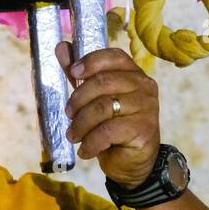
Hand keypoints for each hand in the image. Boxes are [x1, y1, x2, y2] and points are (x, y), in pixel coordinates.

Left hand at [55, 40, 160, 188]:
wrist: (131, 163)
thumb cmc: (112, 126)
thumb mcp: (93, 99)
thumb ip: (79, 75)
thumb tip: (61, 47)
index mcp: (133, 73)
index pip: (114, 57)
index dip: (91, 62)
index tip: (73, 73)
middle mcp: (144, 86)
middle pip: (103, 82)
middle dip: (78, 99)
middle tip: (68, 114)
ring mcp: (147, 107)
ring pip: (104, 107)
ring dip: (81, 124)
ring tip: (73, 136)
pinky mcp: (144, 129)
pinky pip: (108, 131)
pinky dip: (91, 142)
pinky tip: (85, 150)